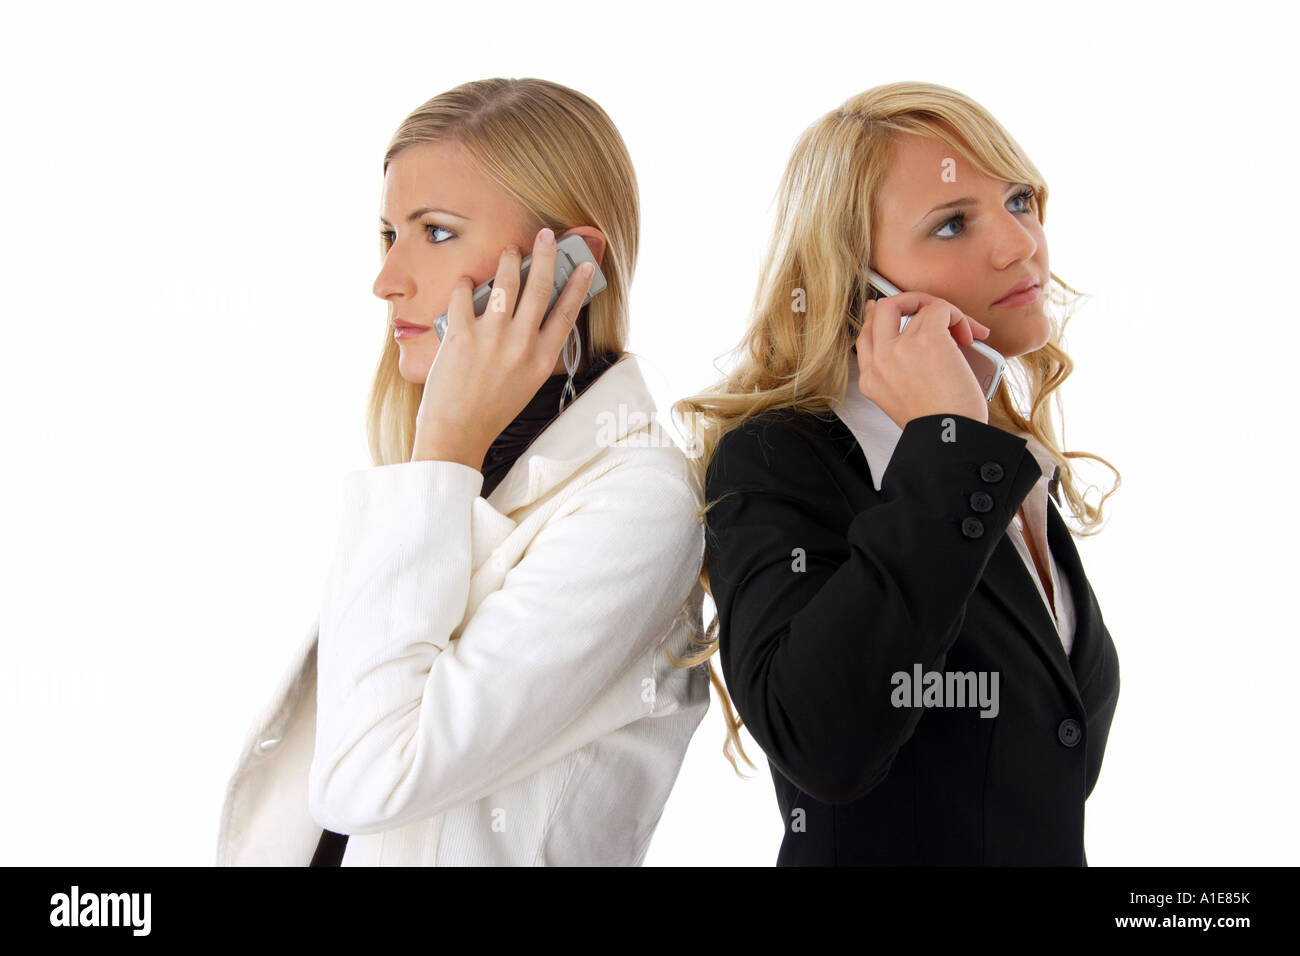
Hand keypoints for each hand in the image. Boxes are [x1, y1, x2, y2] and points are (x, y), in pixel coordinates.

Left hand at [411, 227, 595, 468]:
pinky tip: (467, 282)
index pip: (567, 311)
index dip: (578, 284)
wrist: (456, 433)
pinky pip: (465, 293)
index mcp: (542, 359)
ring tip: (510, 251)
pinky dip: (466, 283)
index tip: (585, 264)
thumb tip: (532, 313)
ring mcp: (492, 338)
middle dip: (546, 254)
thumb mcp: (526, 383)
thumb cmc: (490, 411)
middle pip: (541, 287)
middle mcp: (522, 345)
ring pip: (507, 282)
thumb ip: (533, 350)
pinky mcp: (461, 335)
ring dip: (509, 259)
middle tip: (547, 234)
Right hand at [855, 291, 991, 427]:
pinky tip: (968, 333)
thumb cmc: (938, 426)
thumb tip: (910, 342)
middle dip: (908, 301)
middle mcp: (880, 361)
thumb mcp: (902, 402)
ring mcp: (900, 348)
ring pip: (917, 305)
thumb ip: (899, 373)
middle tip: (930, 308)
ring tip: (963, 333)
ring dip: (946, 314)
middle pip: (882, 309)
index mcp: (871, 379)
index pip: (866, 335)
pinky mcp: (927, 338)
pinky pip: (939, 308)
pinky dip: (957, 315)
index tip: (896, 310)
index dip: (880, 318)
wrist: (950, 438)